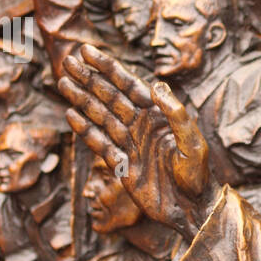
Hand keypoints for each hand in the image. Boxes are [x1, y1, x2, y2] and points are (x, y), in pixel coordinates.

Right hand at [58, 44, 210, 236]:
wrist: (191, 209)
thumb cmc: (198, 176)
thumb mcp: (192, 143)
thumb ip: (176, 115)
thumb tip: (156, 85)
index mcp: (157, 116)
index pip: (128, 85)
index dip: (108, 68)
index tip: (87, 51)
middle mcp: (141, 126)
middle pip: (109, 97)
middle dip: (89, 79)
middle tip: (67, 62)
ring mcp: (130, 144)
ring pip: (101, 117)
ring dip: (82, 100)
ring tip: (63, 83)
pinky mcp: (122, 165)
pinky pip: (100, 143)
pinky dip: (85, 130)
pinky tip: (71, 115)